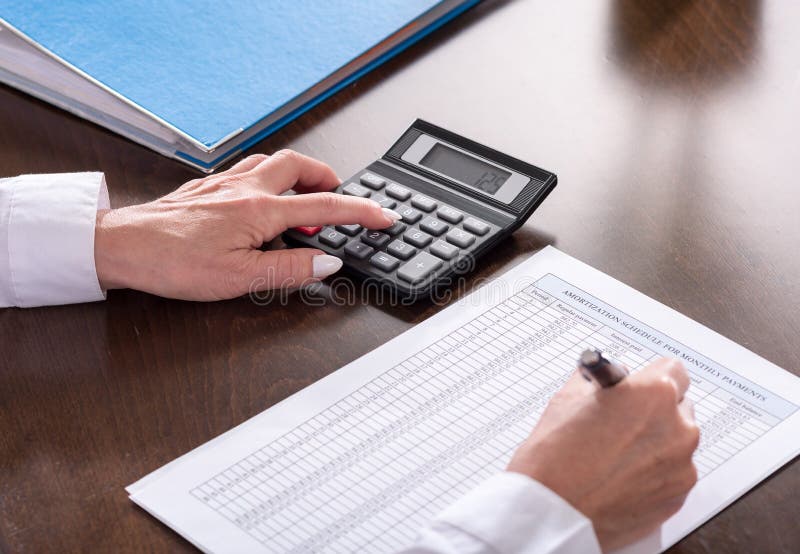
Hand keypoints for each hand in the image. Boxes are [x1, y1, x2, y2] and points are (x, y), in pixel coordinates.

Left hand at [94, 151, 399, 299]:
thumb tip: (327, 263)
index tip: (384, 215)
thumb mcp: (241, 278)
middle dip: (328, 179)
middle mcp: (245, 187)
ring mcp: (223, 183)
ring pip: (272, 162)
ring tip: (306, 200)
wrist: (122, 246)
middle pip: (300, 166)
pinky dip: (267, 179)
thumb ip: (291, 269)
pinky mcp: (206, 187)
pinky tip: (261, 199)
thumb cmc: (173, 261)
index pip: (326, 207)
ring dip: (298, 175)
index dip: (361, 211)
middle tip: (341, 198)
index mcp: (260, 209)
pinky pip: (247, 170)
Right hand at [507, 358, 699, 551]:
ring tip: (617, 455)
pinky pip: (673, 472)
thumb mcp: (569, 399)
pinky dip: (654, 472)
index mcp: (653, 394)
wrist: (551, 511)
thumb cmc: (555, 457)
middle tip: (622, 422)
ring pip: (677, 441)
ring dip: (656, 442)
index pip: (673, 369)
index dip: (650, 377)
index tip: (638, 387)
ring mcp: (682, 465)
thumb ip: (600, 383)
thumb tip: (609, 381)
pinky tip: (622, 476)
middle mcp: (677, 427)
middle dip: (654, 411)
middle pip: (679, 406)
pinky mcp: (678, 496)